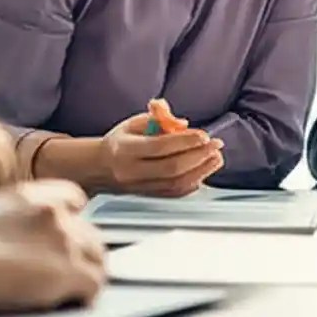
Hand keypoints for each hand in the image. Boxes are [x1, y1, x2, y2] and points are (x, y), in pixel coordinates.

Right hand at [0, 180, 104, 314]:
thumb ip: (12, 217)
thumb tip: (18, 232)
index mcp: (30, 196)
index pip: (73, 198)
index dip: (74, 218)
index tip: (71, 232)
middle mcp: (55, 214)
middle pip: (89, 231)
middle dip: (84, 249)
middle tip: (76, 267)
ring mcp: (65, 241)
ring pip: (98, 256)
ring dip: (90, 271)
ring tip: (79, 286)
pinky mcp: (69, 270)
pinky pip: (94, 283)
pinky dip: (87, 293)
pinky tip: (77, 300)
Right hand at [97, 112, 224, 195]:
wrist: (100, 168)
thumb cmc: (122, 141)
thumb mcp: (134, 123)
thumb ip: (158, 119)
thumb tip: (183, 123)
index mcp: (124, 149)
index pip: (159, 146)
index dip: (185, 141)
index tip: (204, 135)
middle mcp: (130, 171)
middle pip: (171, 167)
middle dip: (199, 155)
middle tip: (216, 144)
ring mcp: (139, 187)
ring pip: (176, 183)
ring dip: (201, 170)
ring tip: (216, 157)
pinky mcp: (148, 197)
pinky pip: (175, 193)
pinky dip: (194, 182)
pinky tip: (205, 170)